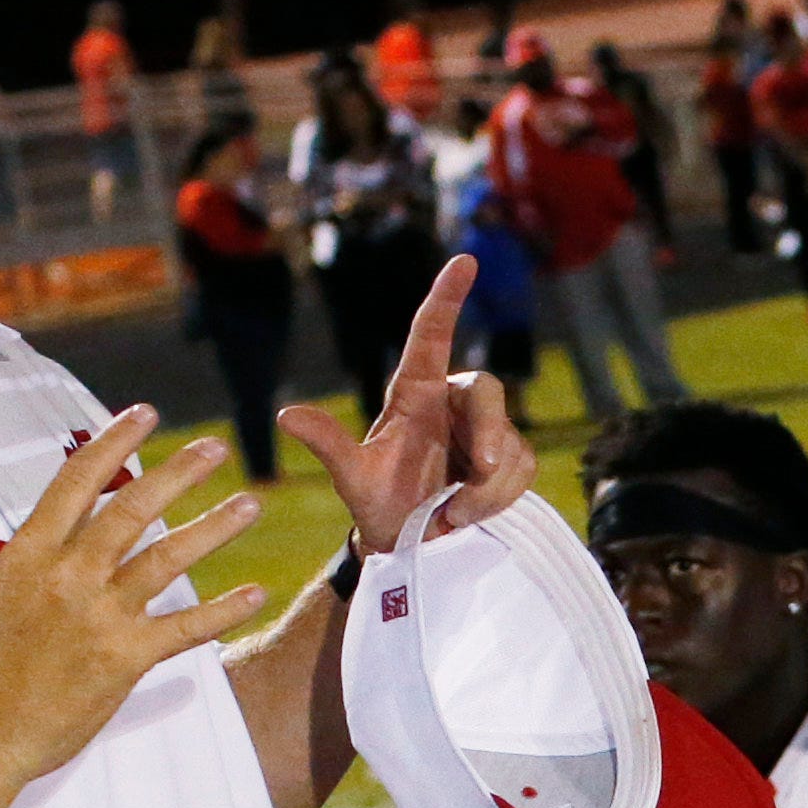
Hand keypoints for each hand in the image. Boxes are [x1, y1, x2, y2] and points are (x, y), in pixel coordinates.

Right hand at [0, 411, 267, 800]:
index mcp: (28, 554)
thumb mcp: (0, 599)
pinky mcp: (123, 657)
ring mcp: (97, 615)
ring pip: (167, 557)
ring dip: (214, 527)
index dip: (114, 443)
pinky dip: (224, 610)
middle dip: (178, 473)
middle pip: (131, 508)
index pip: (76, 481)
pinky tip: (254, 593)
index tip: (144, 414)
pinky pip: (187, 627)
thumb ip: (39, 567)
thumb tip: (66, 542)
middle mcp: (65, 575)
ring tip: (250, 504)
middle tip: (215, 448)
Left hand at [289, 255, 533, 555]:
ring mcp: (486, 433)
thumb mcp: (351, 477)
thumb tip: (286, 416)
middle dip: (492, 433)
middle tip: (482, 473)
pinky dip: (498, 498)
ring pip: (510, 443)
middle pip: (489, 392)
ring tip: (451, 514)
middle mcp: (452, 405)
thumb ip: (328, 444)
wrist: (410, 546)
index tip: (463, 261)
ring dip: (486, 487)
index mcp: (414, 392)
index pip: (432, 335)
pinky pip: (521, 470)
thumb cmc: (378, 504)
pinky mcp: (509, 461)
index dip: (447, 297)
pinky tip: (468, 514)